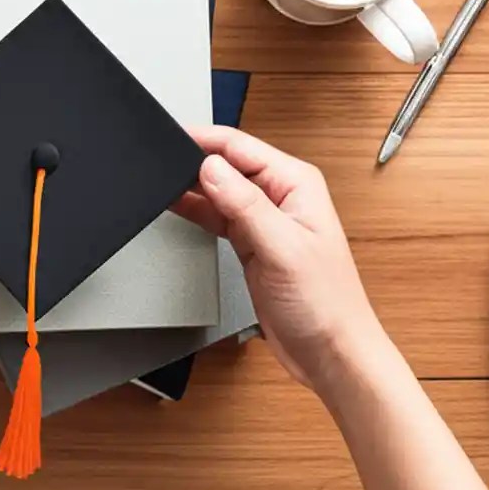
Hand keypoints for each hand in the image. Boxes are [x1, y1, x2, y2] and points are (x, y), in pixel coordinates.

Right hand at [172, 126, 385, 390]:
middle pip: (227, 164)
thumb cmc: (325, 304)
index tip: (170, 137)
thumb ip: (244, 204)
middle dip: (193, 160)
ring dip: (192, 186)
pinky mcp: (252, 244)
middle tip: (158, 163)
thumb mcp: (282, 248)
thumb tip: (211, 168)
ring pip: (219, 189)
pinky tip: (176, 205)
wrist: (330, 353)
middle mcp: (281, 196)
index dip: (203, 139)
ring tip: (159, 182)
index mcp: (296, 184)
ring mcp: (265, 220)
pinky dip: (196, 210)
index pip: (239, 146)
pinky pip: (217, 216)